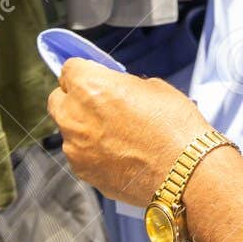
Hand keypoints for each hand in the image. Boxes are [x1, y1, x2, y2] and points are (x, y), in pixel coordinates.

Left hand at [48, 59, 211, 205]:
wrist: (185, 172)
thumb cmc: (175, 127)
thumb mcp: (154, 88)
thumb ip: (123, 86)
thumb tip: (117, 90)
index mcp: (89, 87)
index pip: (69, 69)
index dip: (85, 72)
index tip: (95, 77)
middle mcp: (74, 116)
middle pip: (58, 99)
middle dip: (74, 99)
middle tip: (100, 105)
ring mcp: (75, 148)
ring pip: (68, 130)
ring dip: (84, 128)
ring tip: (117, 135)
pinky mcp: (83, 173)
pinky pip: (80, 155)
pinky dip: (93, 152)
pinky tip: (120, 155)